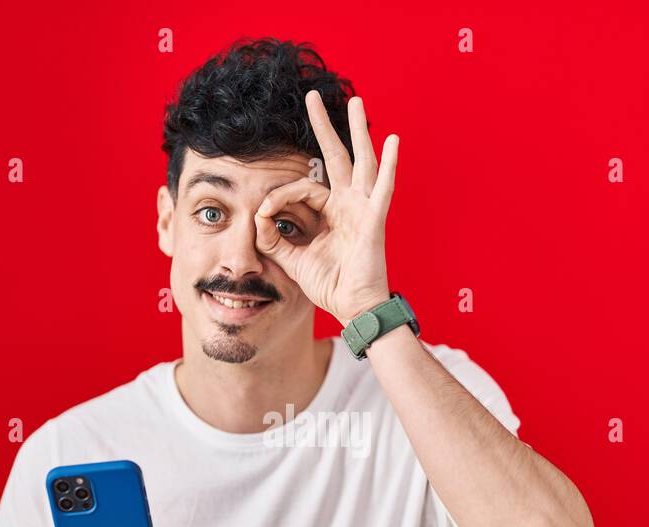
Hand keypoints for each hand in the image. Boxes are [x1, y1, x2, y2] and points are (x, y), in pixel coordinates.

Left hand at [253, 91, 398, 326]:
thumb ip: (274, 240)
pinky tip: (391, 141)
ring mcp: (363, 209)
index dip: (279, 196)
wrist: (353, 307)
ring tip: (356, 103)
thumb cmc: (330, 285)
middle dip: (324, 127)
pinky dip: (389, 165)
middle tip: (312, 97)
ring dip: (358, 133)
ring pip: (361, 163)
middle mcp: (348, 204)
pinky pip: (383, 188)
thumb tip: (257, 220)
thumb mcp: (293, 260)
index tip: (262, 213)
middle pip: (336, 157)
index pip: (303, 187)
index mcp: (330, 212)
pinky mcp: (374, 220)